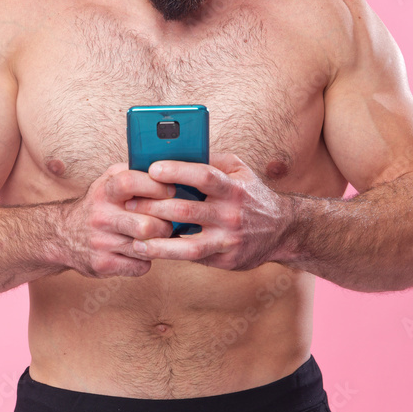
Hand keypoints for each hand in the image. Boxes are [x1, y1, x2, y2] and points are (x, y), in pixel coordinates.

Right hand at [58, 162, 175, 277]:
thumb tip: (168, 167)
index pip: (130, 183)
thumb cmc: (98, 205)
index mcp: (104, 191)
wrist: (62, 235)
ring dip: (159, 244)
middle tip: (168, 223)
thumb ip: (134, 170)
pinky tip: (141, 252)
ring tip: (157, 237)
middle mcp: (101, 217)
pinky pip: (140, 266)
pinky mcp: (103, 265)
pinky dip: (147, 260)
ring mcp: (101, 243)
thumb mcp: (108, 180)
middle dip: (165, 225)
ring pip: (146, 248)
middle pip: (145, 225)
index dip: (156, 187)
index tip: (170, 192)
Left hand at [123, 153, 295, 270]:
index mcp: (234, 188)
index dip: (178, 171)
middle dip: (154, 207)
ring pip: (188, 246)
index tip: (152, 168)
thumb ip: (212, 160)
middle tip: (129, 204)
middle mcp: (232, 215)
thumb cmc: (252, 194)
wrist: (283, 230)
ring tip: (135, 239)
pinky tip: (150, 250)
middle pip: (187, 211)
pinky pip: (194, 259)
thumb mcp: (240, 171)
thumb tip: (177, 150)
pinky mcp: (226, 260)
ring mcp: (229, 240)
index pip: (204, 176)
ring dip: (158, 243)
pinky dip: (170, 255)